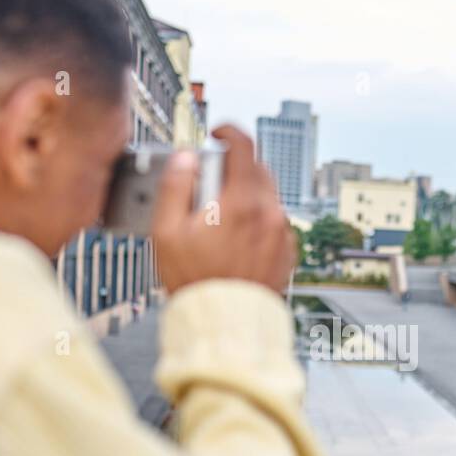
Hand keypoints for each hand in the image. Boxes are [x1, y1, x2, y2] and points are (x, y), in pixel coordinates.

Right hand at [150, 125, 296, 295]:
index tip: (217, 133)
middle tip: (209, 185)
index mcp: (242, 202)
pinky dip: (258, 220)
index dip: (228, 131)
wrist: (227, 325)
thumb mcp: (167, 232)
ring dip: (246, 195)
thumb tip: (186, 159)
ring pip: (267, 196)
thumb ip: (175, 186)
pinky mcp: (288, 252)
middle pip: (257, 168)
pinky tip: (237, 240)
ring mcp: (283, 234)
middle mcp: (270, 214)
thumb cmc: (196, 283)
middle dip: (234, 167)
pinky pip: (274, 222)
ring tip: (220, 221)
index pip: (243, 145)